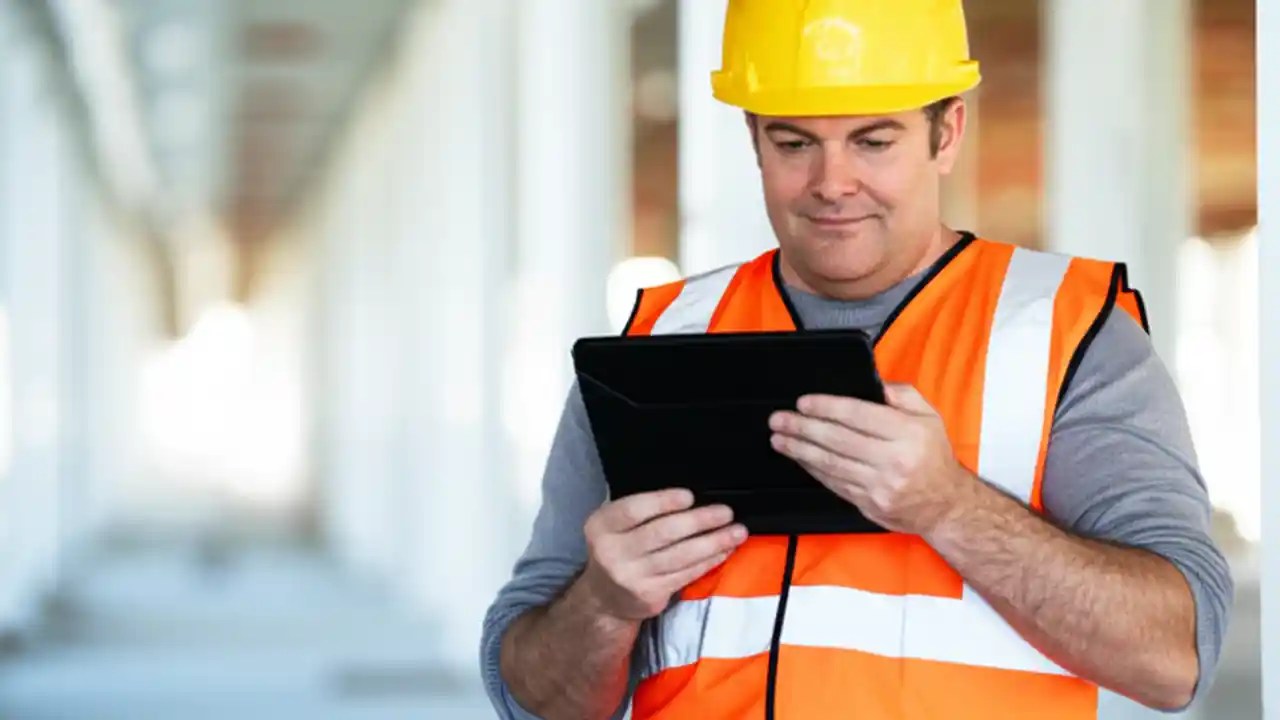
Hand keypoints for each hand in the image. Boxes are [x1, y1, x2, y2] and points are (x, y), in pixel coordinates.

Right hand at [579, 489, 747, 620]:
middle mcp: (613, 553)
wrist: (602, 598)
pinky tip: (724, 551)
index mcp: (602, 527)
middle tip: (726, 512)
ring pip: (680, 556)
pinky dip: (709, 561)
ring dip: (713, 543)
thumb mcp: (614, 525)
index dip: (663, 502)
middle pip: (662, 533)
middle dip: (699, 521)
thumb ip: (641, 512)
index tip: (690, 496)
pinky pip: (686, 574)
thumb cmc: (617, 548)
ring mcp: (632, 577)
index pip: (633, 510)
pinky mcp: (651, 596)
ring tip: (737, 532)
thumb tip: (690, 498)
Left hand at [768, 383, 975, 534]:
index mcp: (908, 434)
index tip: (803, 403)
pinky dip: (812, 469)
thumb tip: (871, 383)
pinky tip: (799, 457)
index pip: (858, 416)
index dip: (827, 408)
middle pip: (838, 440)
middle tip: (778, 419)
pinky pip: (834, 483)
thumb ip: (901, 395)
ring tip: (778, 438)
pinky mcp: (868, 504)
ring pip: (831, 464)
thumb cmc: (934, 456)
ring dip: (800, 450)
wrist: (946, 506)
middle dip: (803, 428)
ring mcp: (879, 486)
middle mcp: (893, 460)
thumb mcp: (929, 417)